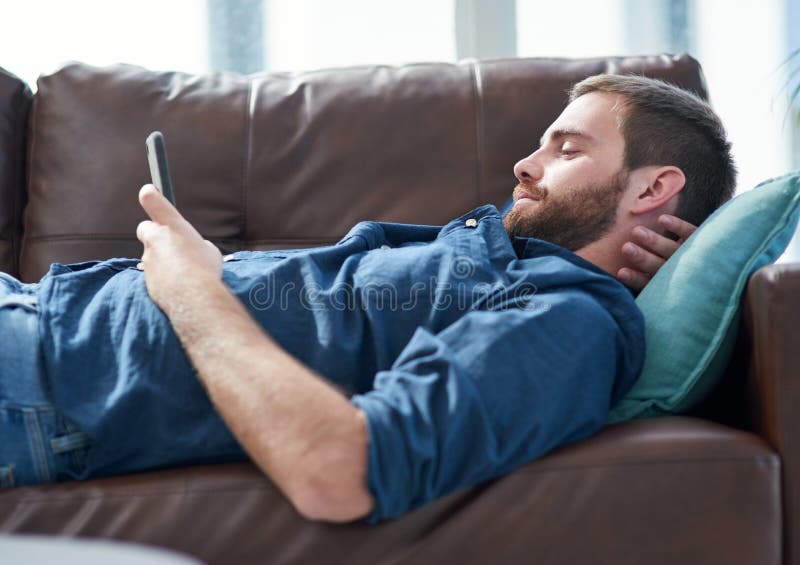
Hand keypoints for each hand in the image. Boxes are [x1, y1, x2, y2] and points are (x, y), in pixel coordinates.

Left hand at [136, 185, 222, 312]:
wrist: (194, 297)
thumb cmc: (206, 270)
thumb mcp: (209, 251)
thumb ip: (197, 245)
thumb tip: (193, 251)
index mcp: (172, 226)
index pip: (153, 201)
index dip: (150, 195)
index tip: (149, 191)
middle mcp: (155, 239)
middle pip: (145, 228)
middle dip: (154, 234)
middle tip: (169, 243)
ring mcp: (148, 260)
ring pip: (151, 255)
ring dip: (163, 260)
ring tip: (184, 273)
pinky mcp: (147, 280)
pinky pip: (154, 275)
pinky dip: (164, 278)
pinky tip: (179, 287)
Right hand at [617, 214, 696, 291]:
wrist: (717, 274)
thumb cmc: (680, 276)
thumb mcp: (663, 285)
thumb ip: (646, 280)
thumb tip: (619, 273)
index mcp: (665, 284)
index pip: (648, 283)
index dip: (635, 278)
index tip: (620, 272)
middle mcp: (678, 272)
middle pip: (658, 265)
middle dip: (641, 257)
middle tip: (626, 248)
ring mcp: (691, 256)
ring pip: (670, 249)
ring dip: (653, 241)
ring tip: (636, 231)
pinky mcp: (702, 240)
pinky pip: (689, 233)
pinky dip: (677, 226)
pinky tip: (662, 219)